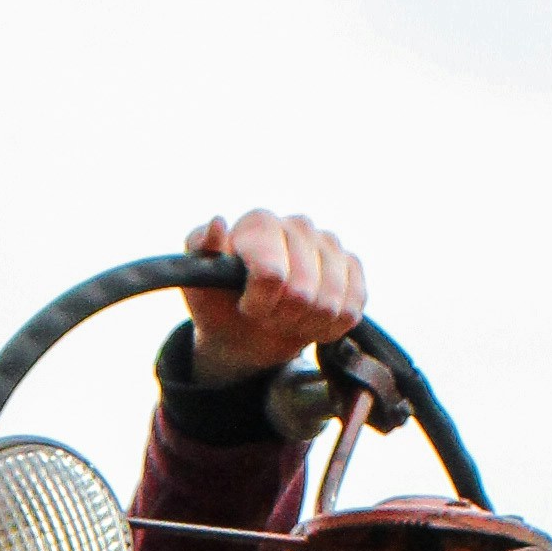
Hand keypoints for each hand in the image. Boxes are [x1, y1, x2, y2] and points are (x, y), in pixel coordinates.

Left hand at [184, 204, 364, 382]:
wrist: (243, 328)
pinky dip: (329, 326)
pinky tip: (310, 320)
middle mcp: (298, 225)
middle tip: (265, 315)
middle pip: (304, 293)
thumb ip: (202, 250)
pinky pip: (353, 307)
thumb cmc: (218, 300)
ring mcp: (329, 245)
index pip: (273, 273)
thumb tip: (218, 223)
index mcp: (261, 223)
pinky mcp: (351, 267)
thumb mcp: (198, 280)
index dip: (260, 302)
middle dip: (281, 316)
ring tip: (286, 318)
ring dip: (304, 323)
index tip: (246, 306)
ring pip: (331, 302)